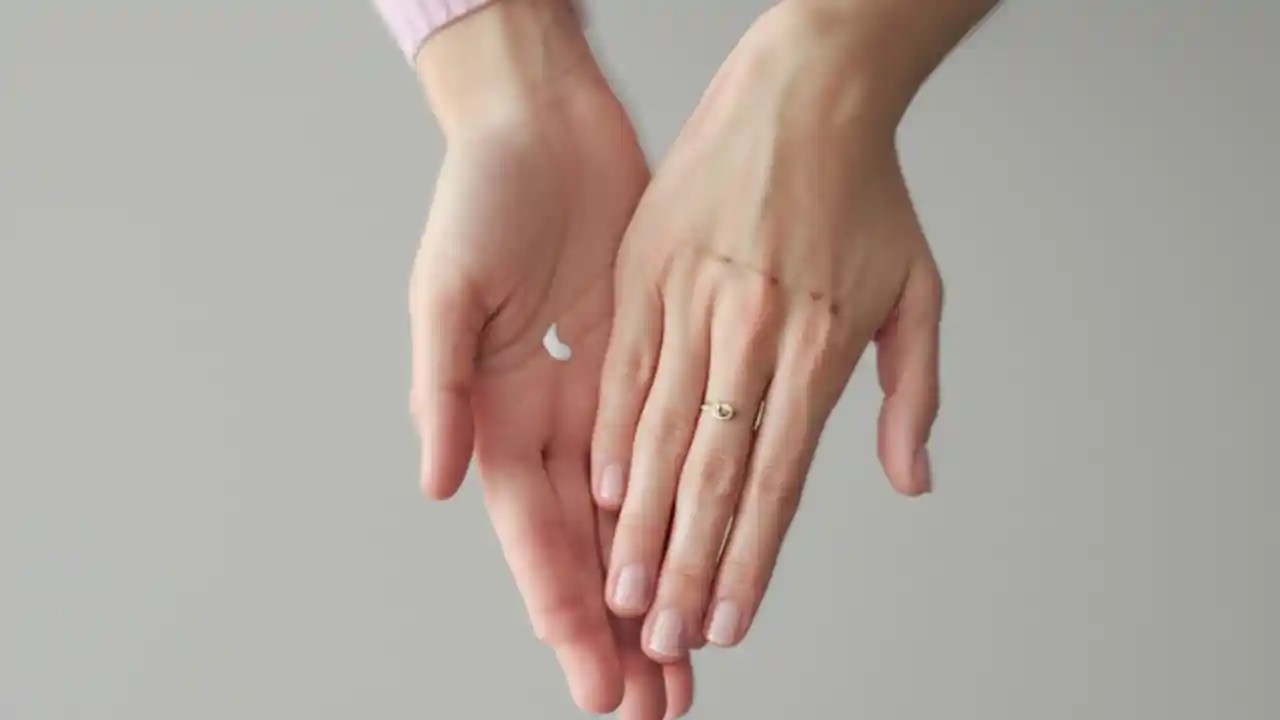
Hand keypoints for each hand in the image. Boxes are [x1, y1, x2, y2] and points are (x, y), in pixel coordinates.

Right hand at [406, 1, 691, 714]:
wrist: (547, 121)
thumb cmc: (483, 194)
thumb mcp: (449, 288)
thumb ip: (442, 390)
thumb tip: (440, 485)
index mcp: (497, 415)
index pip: (536, 537)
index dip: (564, 612)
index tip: (598, 678)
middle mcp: (551, 420)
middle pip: (587, 548)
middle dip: (616, 629)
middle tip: (652, 704)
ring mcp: (602, 398)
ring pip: (634, 516)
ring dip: (653, 588)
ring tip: (683, 666)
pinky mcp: (646, 364)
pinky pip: (671, 452)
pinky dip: (686, 508)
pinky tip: (708, 555)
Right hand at [591, 0, 992, 661]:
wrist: (803, 88)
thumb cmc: (864, 191)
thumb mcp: (921, 289)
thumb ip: (912, 394)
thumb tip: (908, 480)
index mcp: (818, 348)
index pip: (776, 481)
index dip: (749, 560)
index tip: (727, 623)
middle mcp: (753, 334)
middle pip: (715, 474)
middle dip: (687, 567)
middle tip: (665, 640)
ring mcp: (695, 301)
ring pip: (665, 433)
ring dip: (644, 522)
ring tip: (628, 591)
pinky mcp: (649, 270)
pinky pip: (628, 366)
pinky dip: (617, 432)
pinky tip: (605, 491)